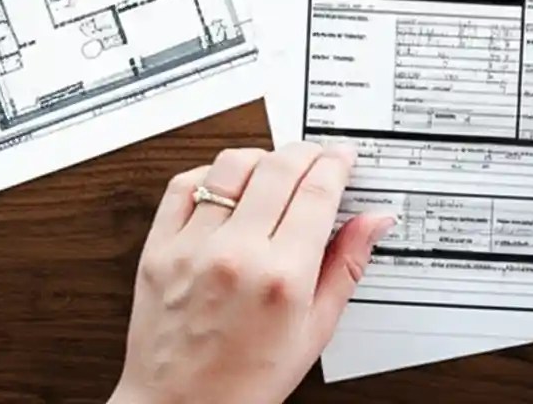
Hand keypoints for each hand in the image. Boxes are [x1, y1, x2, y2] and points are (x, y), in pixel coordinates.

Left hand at [110, 142, 393, 403]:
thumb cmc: (246, 380)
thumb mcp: (315, 330)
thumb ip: (347, 266)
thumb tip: (373, 221)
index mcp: (283, 277)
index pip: (318, 191)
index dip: (336, 164)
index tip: (343, 160)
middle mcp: (236, 254)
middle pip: (279, 168)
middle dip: (306, 152)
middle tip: (317, 157)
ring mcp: (192, 248)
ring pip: (232, 165)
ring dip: (261, 157)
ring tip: (273, 170)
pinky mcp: (158, 248)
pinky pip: (183, 185)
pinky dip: (210, 173)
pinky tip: (226, 186)